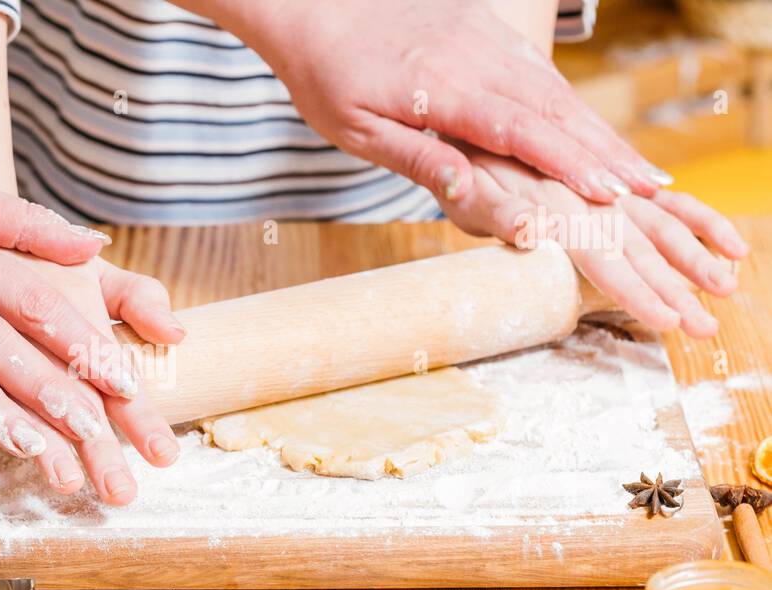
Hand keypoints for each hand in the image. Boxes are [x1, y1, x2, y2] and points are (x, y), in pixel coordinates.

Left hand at [218, 0, 666, 202]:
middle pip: (554, 110)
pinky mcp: (486, 30)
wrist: (315, 6)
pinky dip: (571, 105)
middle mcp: (475, 58)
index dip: (568, 164)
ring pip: (554, 89)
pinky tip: (592, 133)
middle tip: (650, 193)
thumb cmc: (327, 77)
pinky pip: (538, 71)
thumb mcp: (358, 131)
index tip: (609, 195)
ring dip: (598, 131)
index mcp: (441, 88)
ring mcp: (485, 39)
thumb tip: (468, 192)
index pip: (519, 131)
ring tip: (637, 172)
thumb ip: (417, 158)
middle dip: (604, 153)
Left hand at [437, 148, 748, 337]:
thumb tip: (532, 231)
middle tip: (705, 327)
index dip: (632, 287)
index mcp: (549, 198)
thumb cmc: (457, 160)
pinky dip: (695, 216)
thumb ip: (498, 212)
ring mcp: (603, 180)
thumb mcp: (461, 189)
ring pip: (658, 218)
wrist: (472, 106)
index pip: (598, 252)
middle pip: (637, 240)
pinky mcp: (610, 175)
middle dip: (675, 286)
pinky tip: (728, 241)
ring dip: (695, 254)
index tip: (664, 319)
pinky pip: (661, 196)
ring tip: (729, 287)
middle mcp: (586, 189)